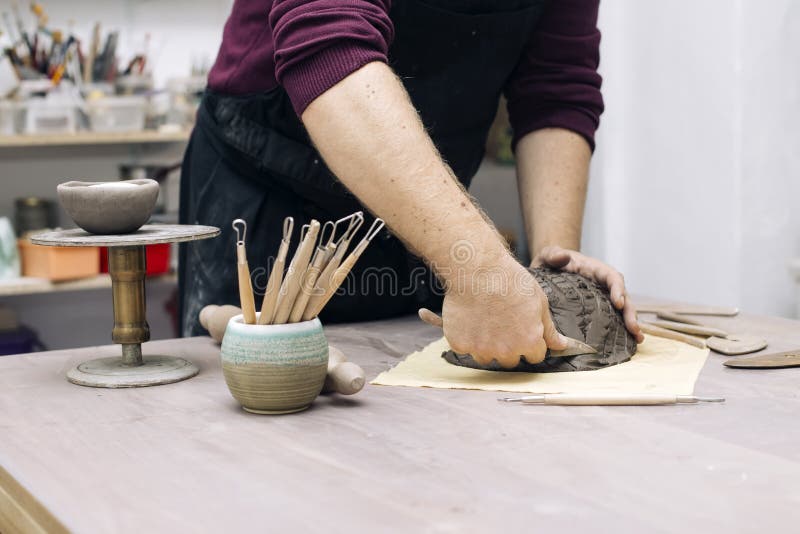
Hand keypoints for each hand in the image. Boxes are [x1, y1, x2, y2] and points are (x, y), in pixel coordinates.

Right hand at [426, 256, 568, 367]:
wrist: (477, 269)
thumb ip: (549, 329)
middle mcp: (506, 351)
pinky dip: (466, 338)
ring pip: (487, 357)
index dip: (531, 341)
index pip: (535, 356)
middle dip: (509, 346)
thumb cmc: (510, 280)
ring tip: (485, 320)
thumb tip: (562, 346)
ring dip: (487, 345)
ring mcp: (481, 349)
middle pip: (511, 360)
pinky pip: (465, 348)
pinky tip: (470, 318)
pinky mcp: (459, 344)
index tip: (523, 328)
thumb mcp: (539, 301)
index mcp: (529, 342)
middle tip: (502, 322)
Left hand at [532, 246, 643, 342]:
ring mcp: (601, 295)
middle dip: (630, 312)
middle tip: (635, 329)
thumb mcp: (548, 254)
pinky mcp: (597, 306)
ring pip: (622, 308)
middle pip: (622, 295)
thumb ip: (553, 254)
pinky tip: (627, 341)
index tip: (619, 303)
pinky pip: (612, 316)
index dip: (617, 289)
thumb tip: (563, 257)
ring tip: (637, 338)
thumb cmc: (550, 260)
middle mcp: (602, 282)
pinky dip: (620, 328)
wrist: (548, 268)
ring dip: (630, 322)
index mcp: (594, 269)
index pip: (611, 277)